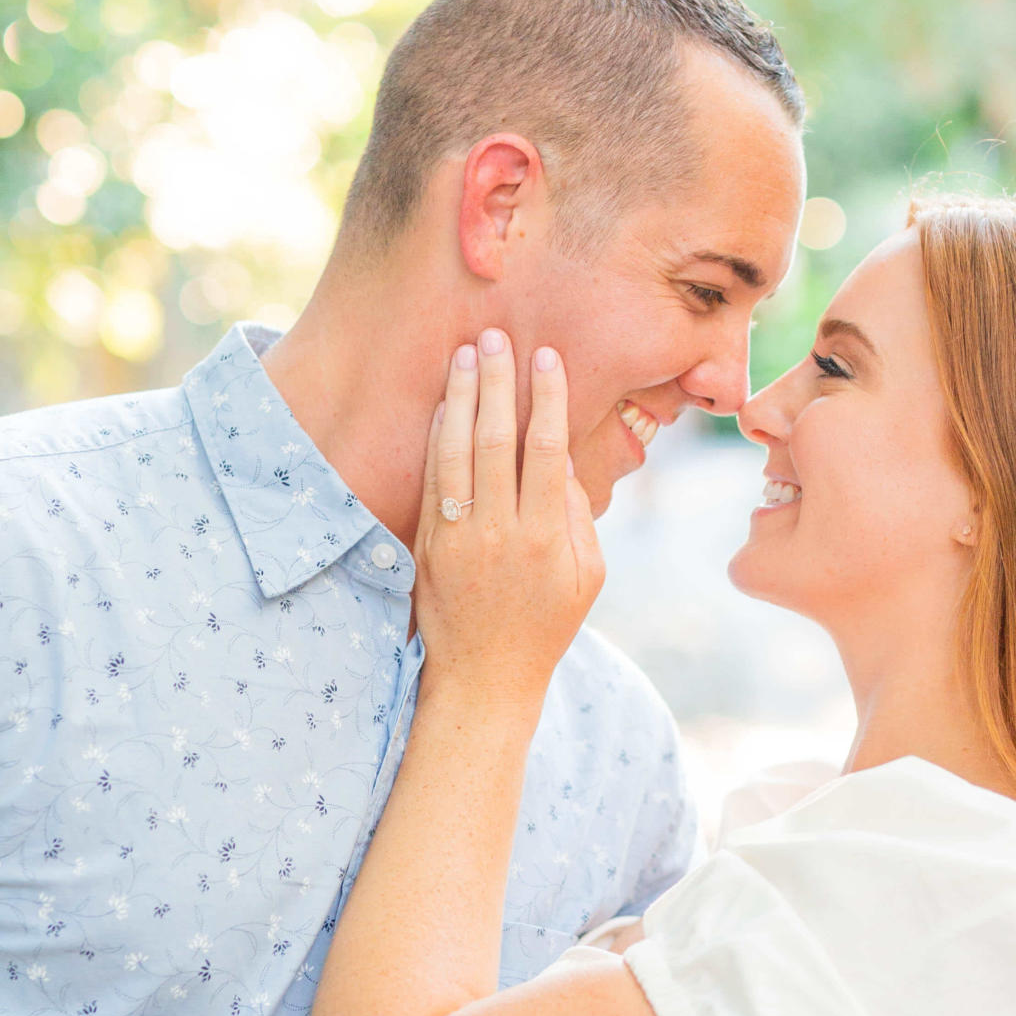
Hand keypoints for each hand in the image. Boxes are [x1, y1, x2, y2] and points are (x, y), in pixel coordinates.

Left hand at [416, 329, 603, 704]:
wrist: (484, 678)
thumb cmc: (546, 626)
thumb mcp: (588, 579)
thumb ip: (580, 518)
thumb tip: (563, 465)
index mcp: (547, 540)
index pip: (546, 452)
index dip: (547, 400)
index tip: (546, 358)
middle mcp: (498, 533)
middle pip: (495, 440)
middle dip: (497, 382)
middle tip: (498, 336)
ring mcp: (457, 538)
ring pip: (454, 452)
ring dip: (460, 398)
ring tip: (466, 354)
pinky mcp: (427, 544)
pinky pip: (431, 478)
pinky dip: (435, 437)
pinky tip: (441, 403)